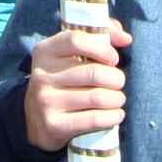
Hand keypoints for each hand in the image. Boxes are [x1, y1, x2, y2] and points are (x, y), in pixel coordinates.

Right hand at [23, 22, 132, 154]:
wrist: (36, 120)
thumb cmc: (64, 79)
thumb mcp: (72, 53)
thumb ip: (100, 36)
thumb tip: (126, 38)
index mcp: (45, 52)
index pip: (76, 40)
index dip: (102, 48)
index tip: (113, 59)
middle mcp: (42, 75)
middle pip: (94, 73)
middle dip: (116, 78)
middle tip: (118, 82)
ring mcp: (46, 101)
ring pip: (97, 97)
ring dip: (117, 99)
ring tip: (118, 99)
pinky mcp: (54, 125)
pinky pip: (94, 120)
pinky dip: (113, 117)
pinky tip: (116, 115)